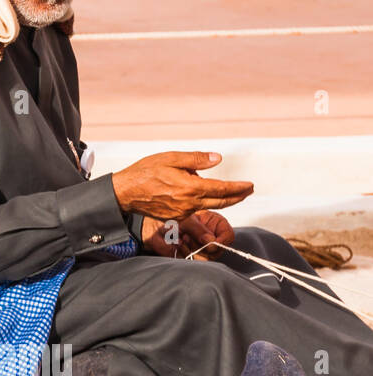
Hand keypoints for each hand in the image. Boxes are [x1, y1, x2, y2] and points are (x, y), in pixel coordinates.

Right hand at [111, 151, 252, 220]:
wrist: (125, 192)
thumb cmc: (145, 172)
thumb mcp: (170, 158)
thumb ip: (196, 159)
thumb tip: (217, 159)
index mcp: (190, 188)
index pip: (222, 189)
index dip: (239, 187)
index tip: (250, 185)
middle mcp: (189, 203)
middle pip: (221, 202)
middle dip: (238, 196)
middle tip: (249, 191)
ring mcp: (183, 212)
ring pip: (210, 207)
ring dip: (224, 200)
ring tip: (232, 193)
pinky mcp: (176, 217)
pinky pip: (196, 209)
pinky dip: (205, 202)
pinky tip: (203, 194)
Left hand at [140, 210, 234, 259]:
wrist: (152, 227)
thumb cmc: (170, 218)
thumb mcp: (185, 219)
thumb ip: (198, 229)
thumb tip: (211, 241)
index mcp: (214, 224)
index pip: (228, 235)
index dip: (222, 241)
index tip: (212, 243)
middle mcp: (211, 237)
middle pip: (218, 250)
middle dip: (202, 246)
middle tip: (188, 236)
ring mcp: (202, 249)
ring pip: (207, 258)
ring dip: (192, 250)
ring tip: (181, 239)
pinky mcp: (193, 257)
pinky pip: (194, 262)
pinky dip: (185, 254)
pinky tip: (178, 246)